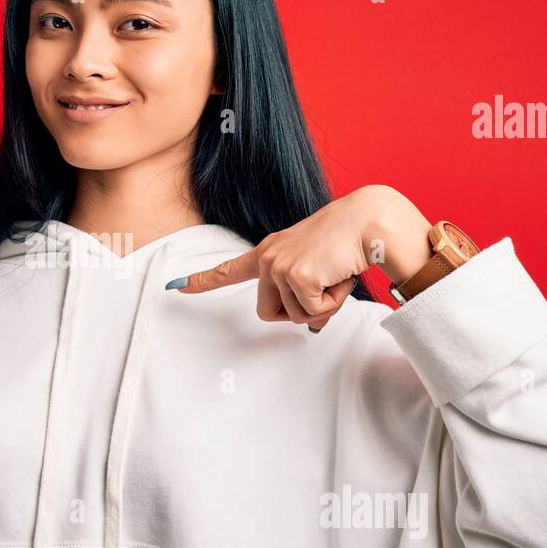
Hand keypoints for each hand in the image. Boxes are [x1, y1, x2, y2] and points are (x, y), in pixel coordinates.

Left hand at [167, 185, 432, 330]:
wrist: (371, 222)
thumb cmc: (350, 244)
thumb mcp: (318, 268)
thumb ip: (303, 292)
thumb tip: (310, 325)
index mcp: (269, 252)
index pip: (229, 270)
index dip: (203, 281)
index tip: (175, 287)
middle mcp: (267, 258)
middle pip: (269, 314)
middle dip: (299, 311)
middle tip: (323, 285)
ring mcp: (278, 266)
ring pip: (295, 317)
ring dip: (323, 304)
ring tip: (335, 273)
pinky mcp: (296, 276)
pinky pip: (313, 312)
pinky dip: (333, 302)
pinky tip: (339, 275)